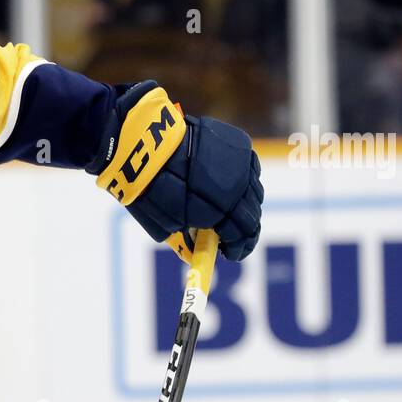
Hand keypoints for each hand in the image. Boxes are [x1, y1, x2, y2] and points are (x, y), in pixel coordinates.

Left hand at [90, 80, 263, 262]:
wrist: (147, 145)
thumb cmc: (151, 188)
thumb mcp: (165, 225)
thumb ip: (185, 241)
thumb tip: (192, 257)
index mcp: (220, 212)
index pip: (241, 236)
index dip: (238, 247)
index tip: (230, 252)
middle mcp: (236, 189)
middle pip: (251, 215)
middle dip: (243, 229)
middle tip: (231, 235)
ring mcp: (240, 165)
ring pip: (253, 191)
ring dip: (244, 203)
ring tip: (228, 208)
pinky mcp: (239, 144)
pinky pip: (250, 169)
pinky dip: (243, 180)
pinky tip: (229, 185)